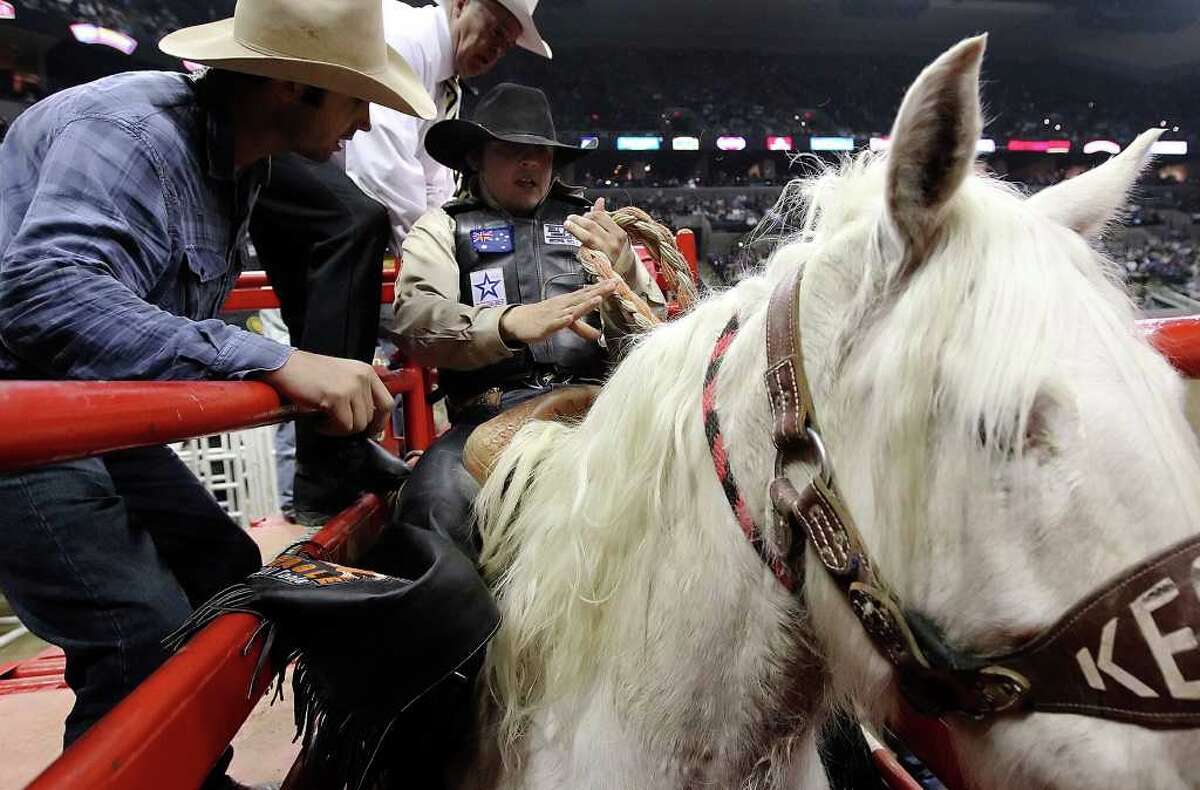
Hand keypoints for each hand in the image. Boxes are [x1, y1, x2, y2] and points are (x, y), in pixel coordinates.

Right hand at [262, 350, 393, 435]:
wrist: (284, 365)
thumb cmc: (308, 372)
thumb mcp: (342, 376)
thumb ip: (358, 393)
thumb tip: (368, 420)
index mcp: (366, 371)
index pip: (387, 403)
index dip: (380, 422)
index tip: (371, 431)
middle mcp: (362, 378)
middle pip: (370, 417)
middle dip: (352, 426)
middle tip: (334, 422)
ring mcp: (350, 387)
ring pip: (357, 425)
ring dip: (339, 428)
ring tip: (325, 420)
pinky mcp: (337, 397)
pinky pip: (342, 426)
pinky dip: (330, 429)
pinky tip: (318, 421)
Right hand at [499, 281, 617, 344]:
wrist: (518, 321)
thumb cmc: (542, 318)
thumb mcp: (565, 322)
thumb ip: (582, 328)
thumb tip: (597, 335)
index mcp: (568, 302)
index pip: (587, 293)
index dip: (601, 288)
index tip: (615, 282)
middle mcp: (563, 305)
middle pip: (583, 297)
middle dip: (598, 291)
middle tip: (613, 284)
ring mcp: (555, 314)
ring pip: (572, 309)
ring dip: (584, 304)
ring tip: (597, 299)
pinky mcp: (546, 326)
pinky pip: (555, 323)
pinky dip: (563, 320)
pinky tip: (570, 318)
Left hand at [564, 197, 633, 273]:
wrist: (624, 272)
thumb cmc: (618, 250)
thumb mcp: (615, 233)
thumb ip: (605, 217)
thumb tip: (599, 201)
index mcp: (619, 233)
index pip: (600, 216)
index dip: (588, 214)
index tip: (582, 215)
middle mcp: (613, 242)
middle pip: (592, 225)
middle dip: (578, 220)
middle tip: (570, 219)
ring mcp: (606, 252)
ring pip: (588, 236)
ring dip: (575, 228)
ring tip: (568, 225)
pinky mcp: (598, 262)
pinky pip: (585, 249)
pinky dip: (579, 243)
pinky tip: (574, 240)